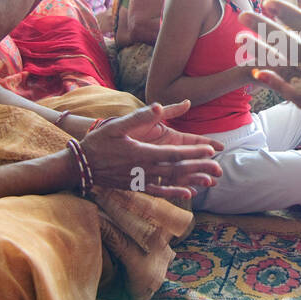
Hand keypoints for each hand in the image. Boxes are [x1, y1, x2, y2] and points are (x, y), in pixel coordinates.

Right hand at [80, 102, 223, 200]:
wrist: (81, 166)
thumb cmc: (99, 143)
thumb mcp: (118, 125)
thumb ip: (141, 117)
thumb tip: (159, 106)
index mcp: (142, 154)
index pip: (174, 153)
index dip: (194, 152)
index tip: (211, 150)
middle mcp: (144, 170)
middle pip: (178, 170)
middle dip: (200, 168)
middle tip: (220, 168)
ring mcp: (141, 181)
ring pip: (172, 182)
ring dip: (192, 181)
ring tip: (211, 181)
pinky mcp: (137, 187)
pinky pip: (160, 192)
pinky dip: (175, 193)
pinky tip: (188, 193)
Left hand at [234, 0, 300, 177]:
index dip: (291, 16)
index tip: (270, 1)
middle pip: (294, 50)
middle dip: (267, 30)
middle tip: (243, 14)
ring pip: (290, 72)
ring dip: (264, 54)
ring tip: (242, 39)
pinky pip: (296, 98)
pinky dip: (277, 85)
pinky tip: (258, 76)